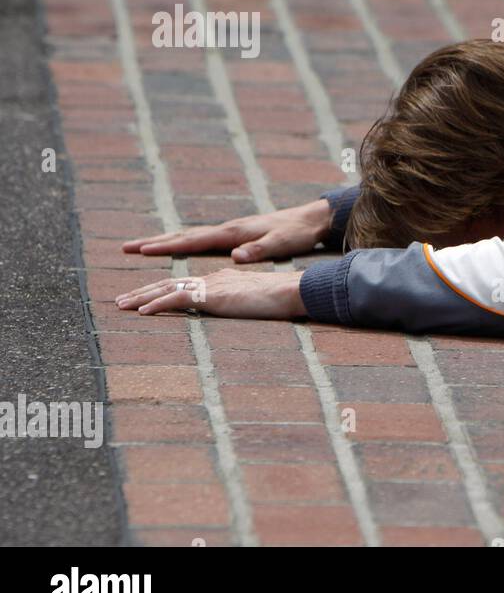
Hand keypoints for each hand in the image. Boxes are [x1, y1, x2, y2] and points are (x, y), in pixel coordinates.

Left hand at [116, 269, 307, 318]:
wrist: (294, 291)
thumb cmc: (282, 297)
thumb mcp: (254, 299)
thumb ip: (238, 300)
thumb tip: (230, 304)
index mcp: (221, 279)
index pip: (184, 284)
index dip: (161, 291)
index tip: (143, 299)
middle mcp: (212, 278)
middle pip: (170, 284)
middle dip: (142, 292)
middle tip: (120, 301)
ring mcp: (212, 286)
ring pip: (168, 290)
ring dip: (142, 297)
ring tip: (121, 305)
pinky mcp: (214, 296)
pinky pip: (179, 300)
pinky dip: (158, 305)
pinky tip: (142, 313)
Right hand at [122, 199, 333, 262]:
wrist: (312, 217)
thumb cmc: (297, 233)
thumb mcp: (280, 244)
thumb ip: (258, 250)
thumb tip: (236, 257)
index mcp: (233, 232)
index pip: (193, 240)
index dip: (167, 246)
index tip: (141, 249)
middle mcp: (228, 228)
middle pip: (184, 235)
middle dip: (156, 242)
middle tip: (126, 247)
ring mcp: (232, 229)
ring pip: (191, 235)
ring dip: (167, 240)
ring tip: (144, 246)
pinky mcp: (238, 233)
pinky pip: (203, 238)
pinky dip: (185, 241)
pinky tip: (181, 245)